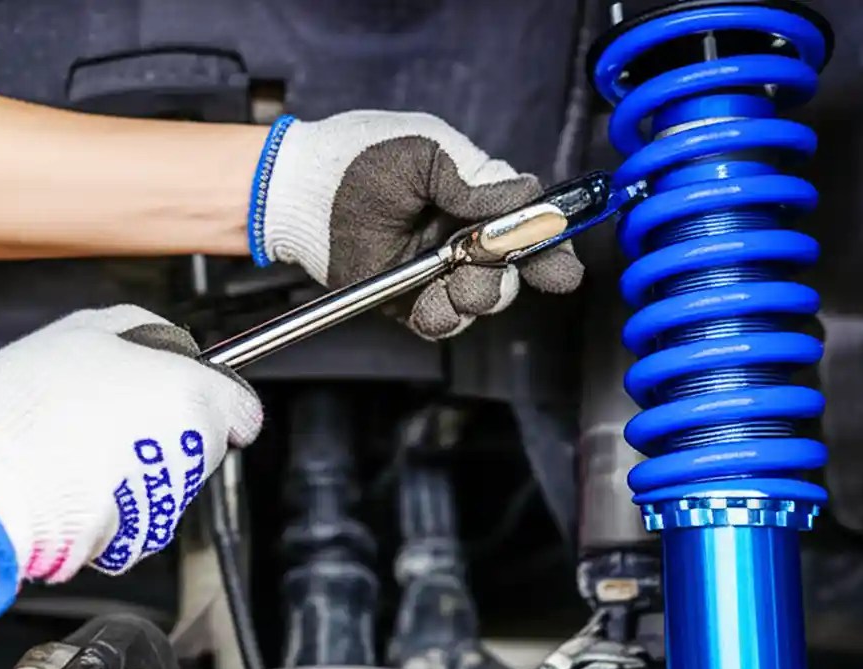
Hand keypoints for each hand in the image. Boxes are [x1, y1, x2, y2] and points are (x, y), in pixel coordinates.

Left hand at [0, 305, 262, 621]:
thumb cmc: (76, 438)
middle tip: (177, 460)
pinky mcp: (27, 477)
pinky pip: (90, 497)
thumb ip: (227, 397)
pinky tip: (101, 518)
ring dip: (141, 484)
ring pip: (122, 458)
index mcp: (95, 330)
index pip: (170, 342)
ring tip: (131, 496)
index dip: (206, 380)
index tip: (222, 412)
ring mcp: (38, 424)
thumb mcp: (190, 397)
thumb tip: (240, 412)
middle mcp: (61, 370)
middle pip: (150, 406)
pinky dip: (105, 513)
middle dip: (171, 443)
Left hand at [250, 111, 584, 338]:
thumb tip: (526, 199)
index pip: (527, 225)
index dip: (549, 247)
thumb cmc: (358, 156)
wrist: (300, 189)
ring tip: (458, 283)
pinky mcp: (405, 300)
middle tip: (489, 259)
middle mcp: (460, 236)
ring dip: (480, 296)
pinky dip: (444, 317)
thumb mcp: (427, 152)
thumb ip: (478, 180)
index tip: (563, 267)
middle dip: (510, 271)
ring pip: (481, 300)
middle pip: (512, 269)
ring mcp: (434, 270)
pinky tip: (433, 303)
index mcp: (473, 196)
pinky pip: (440, 321)